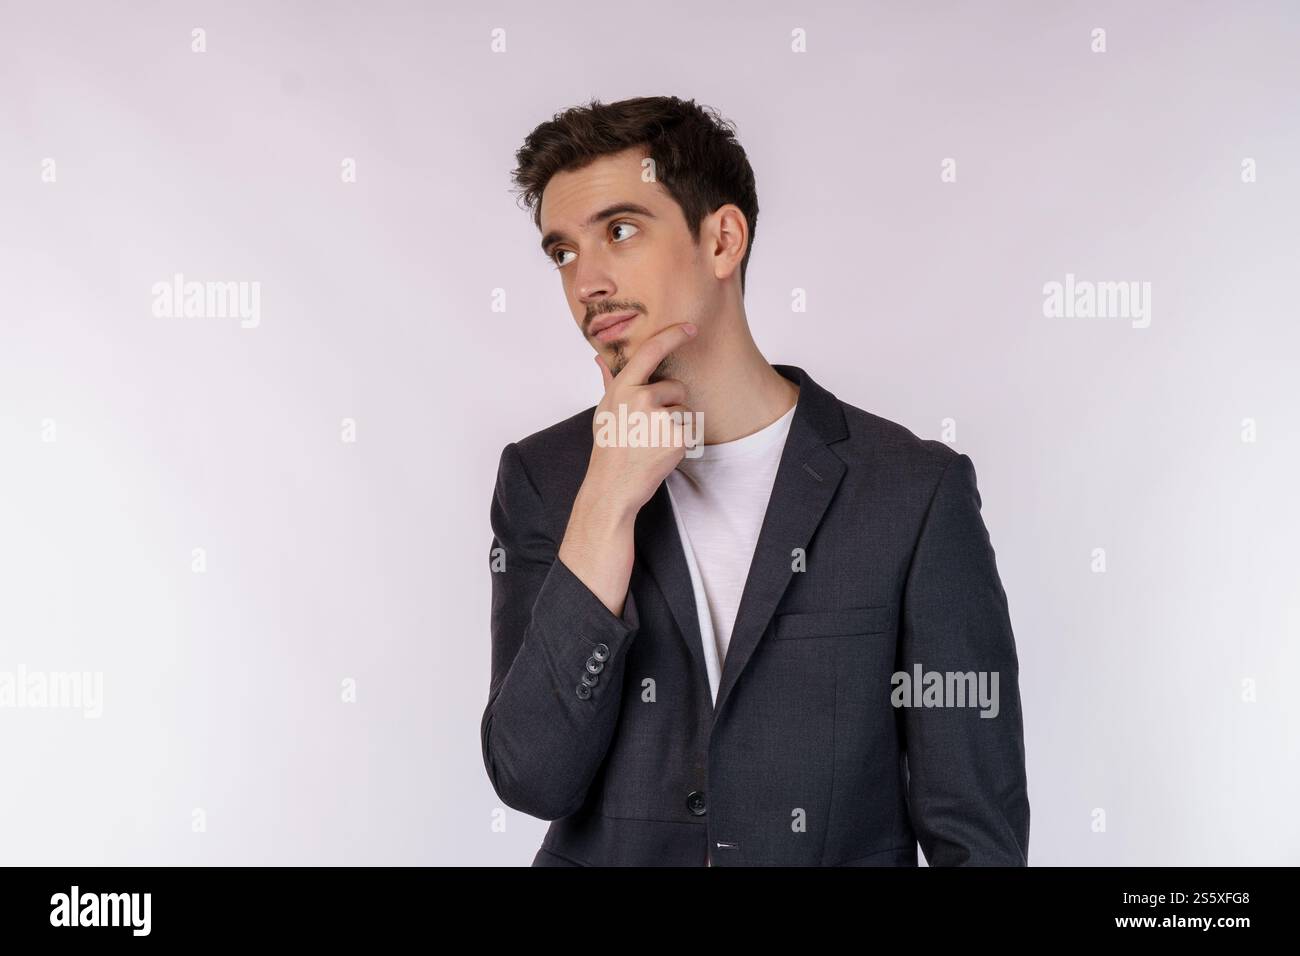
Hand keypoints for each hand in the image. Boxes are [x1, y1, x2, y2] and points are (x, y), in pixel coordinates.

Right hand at [585, 322, 698, 518]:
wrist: (613, 486)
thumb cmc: (609, 447)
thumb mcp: (605, 410)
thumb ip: (609, 382)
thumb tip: (599, 359)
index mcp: (623, 388)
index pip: (650, 352)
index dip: (672, 336)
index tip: (689, 327)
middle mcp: (641, 398)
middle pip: (676, 386)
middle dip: (670, 403)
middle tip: (648, 428)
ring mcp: (661, 417)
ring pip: (685, 408)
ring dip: (676, 424)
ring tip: (652, 442)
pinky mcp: (678, 436)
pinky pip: (692, 428)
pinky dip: (682, 441)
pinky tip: (661, 451)